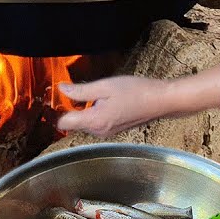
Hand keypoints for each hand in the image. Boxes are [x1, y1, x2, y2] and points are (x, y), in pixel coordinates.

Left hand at [55, 76, 173, 137]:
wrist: (161, 101)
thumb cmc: (136, 92)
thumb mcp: (105, 86)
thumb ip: (80, 91)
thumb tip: (61, 89)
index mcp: (94, 121)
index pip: (64, 123)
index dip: (59, 109)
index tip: (60, 96)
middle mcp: (99, 131)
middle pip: (74, 122)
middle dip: (74, 107)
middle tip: (82, 89)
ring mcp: (107, 132)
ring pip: (85, 122)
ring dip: (86, 108)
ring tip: (99, 93)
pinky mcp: (113, 130)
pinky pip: (96, 122)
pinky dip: (96, 111)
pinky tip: (108, 100)